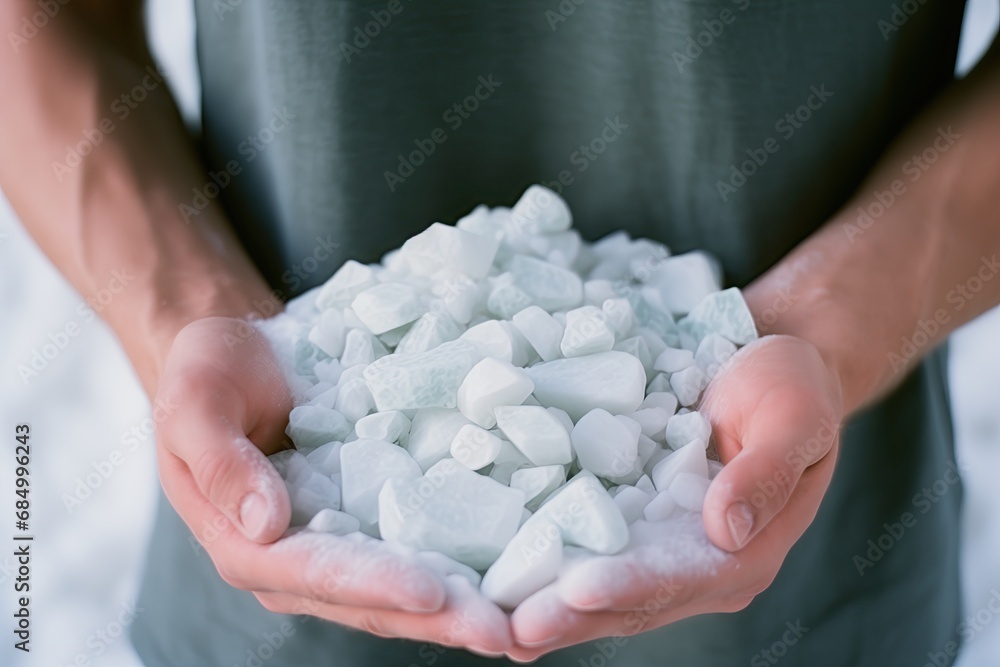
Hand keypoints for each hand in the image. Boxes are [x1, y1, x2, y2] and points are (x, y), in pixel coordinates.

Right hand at [153, 317, 511, 654]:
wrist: (237, 357)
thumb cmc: (206, 376)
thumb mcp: (194, 404)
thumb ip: (221, 464)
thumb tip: (266, 524)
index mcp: (245, 544)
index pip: (317, 574)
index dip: (375, 584)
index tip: (432, 591)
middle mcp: (291, 560)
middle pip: (369, 598)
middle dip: (435, 617)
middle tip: (501, 630)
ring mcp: (331, 545)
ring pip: (396, 589)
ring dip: (455, 607)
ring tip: (513, 620)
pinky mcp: (362, 521)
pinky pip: (410, 550)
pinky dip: (455, 567)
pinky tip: (500, 577)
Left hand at [505, 335, 842, 660]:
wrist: (764, 361)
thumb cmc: (791, 386)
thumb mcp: (795, 419)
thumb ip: (767, 474)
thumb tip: (727, 529)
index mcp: (744, 553)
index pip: (681, 580)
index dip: (630, 587)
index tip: (577, 592)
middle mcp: (697, 563)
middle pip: (630, 598)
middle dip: (570, 614)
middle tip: (512, 628)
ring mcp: (659, 544)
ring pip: (598, 583)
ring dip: (547, 601)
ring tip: (493, 618)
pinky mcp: (629, 519)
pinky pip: (584, 544)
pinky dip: (544, 560)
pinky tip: (500, 573)